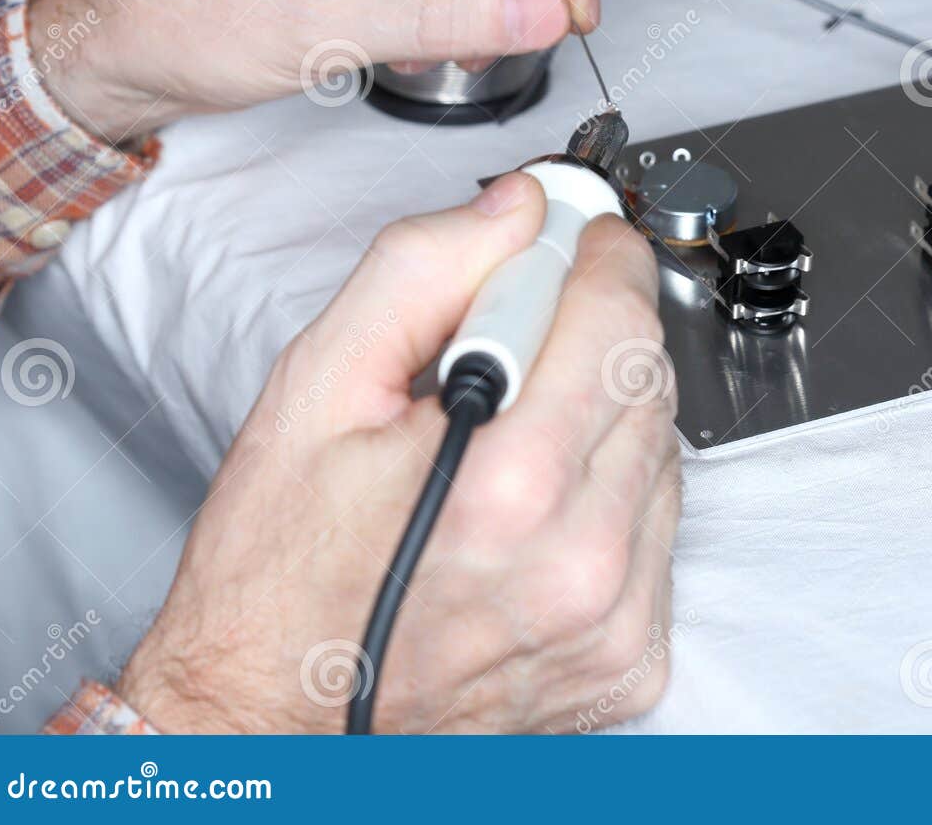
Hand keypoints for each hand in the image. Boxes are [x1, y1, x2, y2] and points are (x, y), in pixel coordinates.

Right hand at [116, 172, 680, 733]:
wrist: (269, 720)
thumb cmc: (277, 576)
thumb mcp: (316, 389)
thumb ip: (421, 273)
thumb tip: (514, 211)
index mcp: (507, 484)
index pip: (619, 319)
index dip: (601, 258)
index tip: (580, 238)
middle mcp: (580, 559)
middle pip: (649, 379)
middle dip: (597, 331)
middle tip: (521, 336)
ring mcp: (614, 620)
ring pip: (662, 451)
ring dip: (604, 415)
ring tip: (511, 437)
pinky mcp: (628, 660)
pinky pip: (658, 531)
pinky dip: (612, 496)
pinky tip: (536, 506)